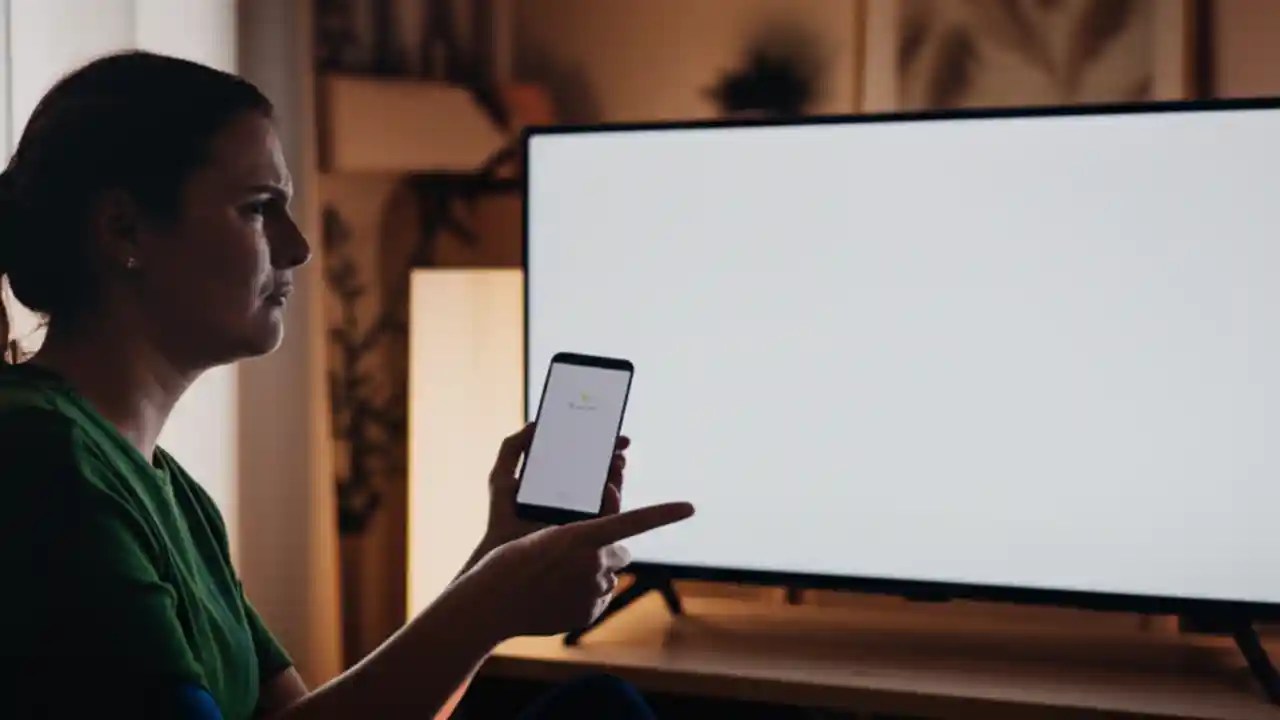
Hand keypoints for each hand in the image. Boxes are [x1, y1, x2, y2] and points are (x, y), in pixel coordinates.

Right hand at [463, 501, 694, 638]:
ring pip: (608, 579)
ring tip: (557, 581)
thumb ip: (585, 540)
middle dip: (607, 554)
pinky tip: (558, 599)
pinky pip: (599, 601)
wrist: (492, 602)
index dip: (663, 514)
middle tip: (574, 559)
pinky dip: (586, 599)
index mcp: (582, 534)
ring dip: (593, 577)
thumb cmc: (512, 560)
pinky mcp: (589, 613)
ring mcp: (593, 590)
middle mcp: (593, 562)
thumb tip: (615, 556)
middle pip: (619, 553)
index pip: (632, 520)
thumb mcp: (547, 536)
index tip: (690, 508)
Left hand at [478, 423, 630, 552]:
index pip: (588, 463)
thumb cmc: (502, 517)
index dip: (602, 447)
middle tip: (619, 446)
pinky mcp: (587, 535)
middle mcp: (577, 501)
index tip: (613, 433)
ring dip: (618, 477)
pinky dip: (613, 501)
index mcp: (561, 484)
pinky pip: (608, 518)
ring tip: (616, 462)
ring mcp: (584, 519)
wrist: (499, 554)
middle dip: (615, 459)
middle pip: (604, 476)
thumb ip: (512, 448)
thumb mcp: (502, 477)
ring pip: (611, 495)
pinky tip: (608, 487)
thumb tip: (534, 423)